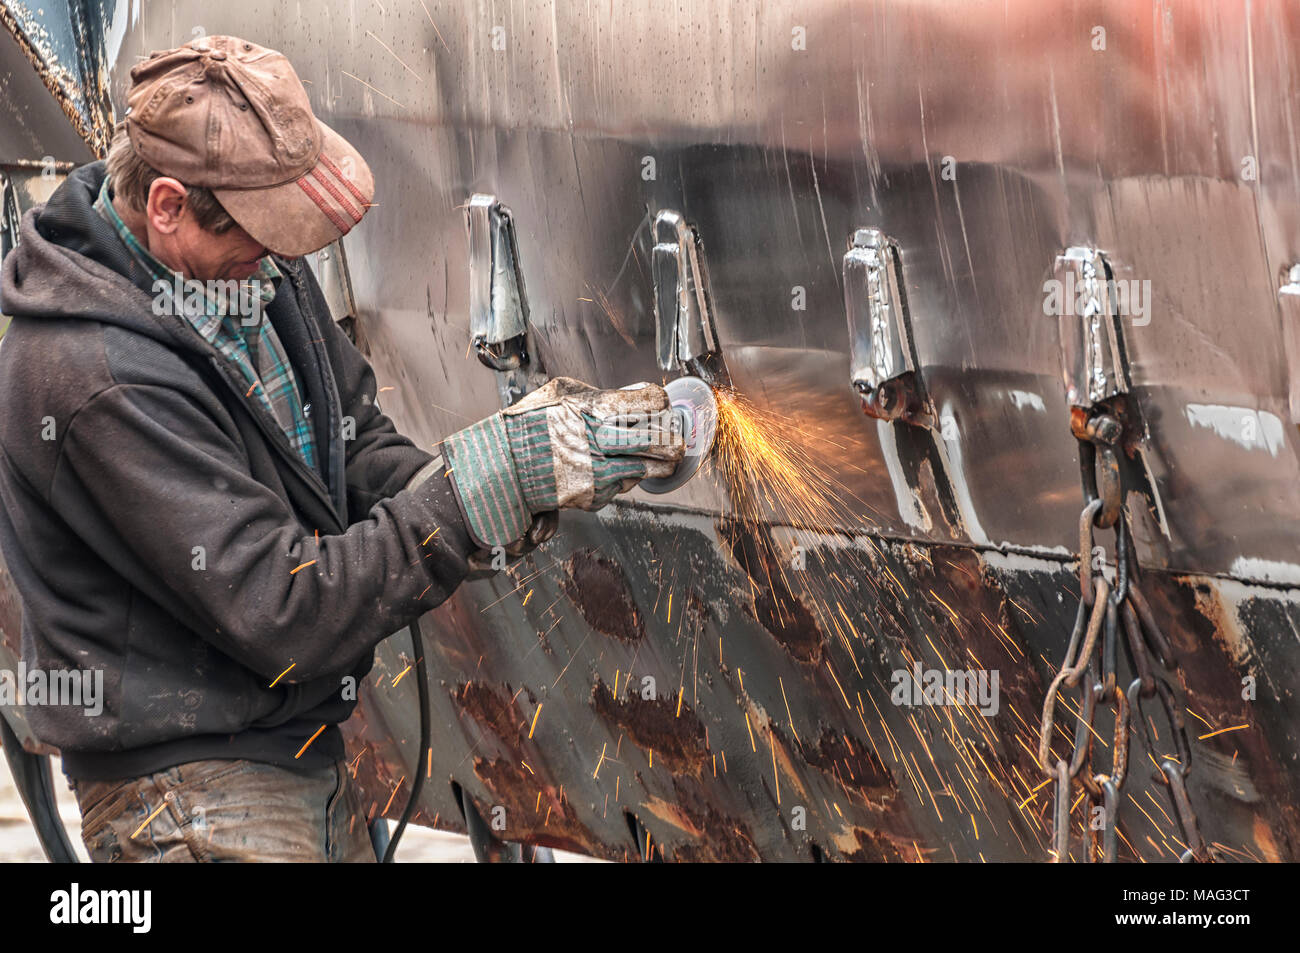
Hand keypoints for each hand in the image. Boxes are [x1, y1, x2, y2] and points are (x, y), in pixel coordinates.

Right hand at [442, 377, 684, 548]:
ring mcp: (596, 470)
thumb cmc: (530, 425)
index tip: (660, 408)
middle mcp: (597, 439)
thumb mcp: (560, 393)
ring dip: (660, 464)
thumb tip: (634, 397)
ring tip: (664, 459)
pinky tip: (618, 469)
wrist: (502, 467)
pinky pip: (624, 487)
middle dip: (674, 439)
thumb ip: (598, 394)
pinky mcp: (593, 495)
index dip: (661, 405)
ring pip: (649, 468)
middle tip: (677, 439)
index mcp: (592, 407)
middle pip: (660, 438)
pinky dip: (627, 480)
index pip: (651, 403)